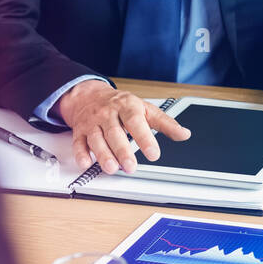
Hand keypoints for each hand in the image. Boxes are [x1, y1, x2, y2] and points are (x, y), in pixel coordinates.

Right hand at [57, 80, 190, 174]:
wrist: (89, 95)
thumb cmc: (121, 104)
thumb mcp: (145, 109)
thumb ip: (165, 123)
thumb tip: (184, 134)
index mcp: (127, 107)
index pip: (136, 122)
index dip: (145, 138)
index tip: (153, 153)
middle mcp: (108, 114)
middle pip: (115, 133)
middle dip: (123, 151)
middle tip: (131, 166)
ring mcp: (92, 123)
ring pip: (96, 139)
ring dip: (103, 155)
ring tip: (112, 168)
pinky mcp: (80, 131)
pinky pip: (78, 142)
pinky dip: (81, 154)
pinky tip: (86, 163)